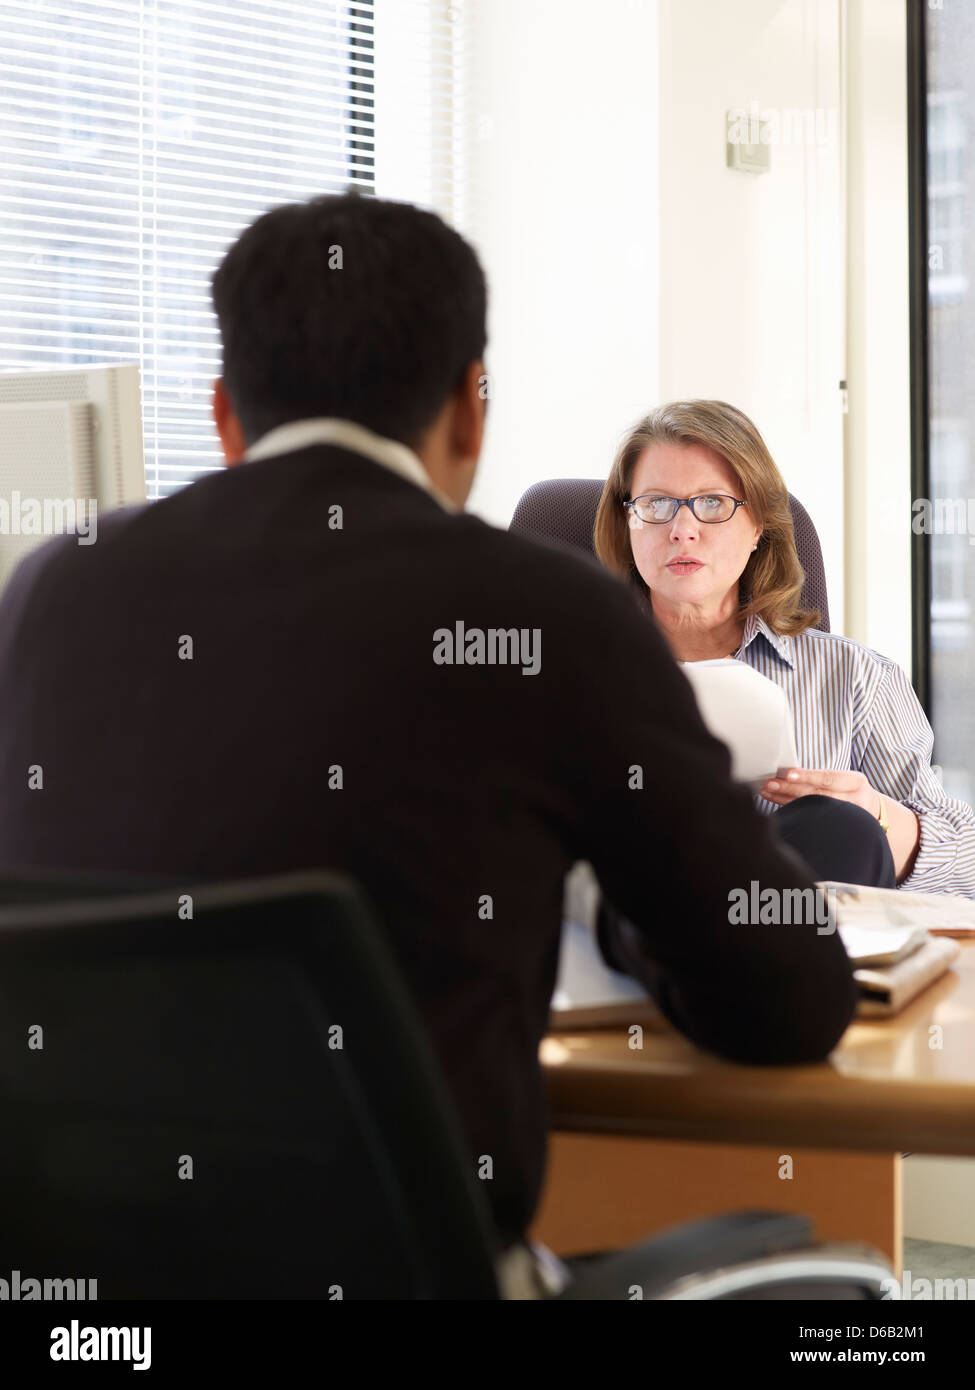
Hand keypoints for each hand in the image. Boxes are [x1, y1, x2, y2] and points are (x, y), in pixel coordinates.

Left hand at [758, 767, 880, 817]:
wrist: (875, 813)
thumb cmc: (854, 792)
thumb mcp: (849, 781)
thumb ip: (826, 777)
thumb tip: (790, 772)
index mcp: (856, 782)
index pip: (829, 778)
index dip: (809, 776)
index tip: (788, 774)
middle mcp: (853, 800)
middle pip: (818, 794)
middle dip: (791, 789)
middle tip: (770, 783)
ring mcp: (846, 817)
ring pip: (812, 807)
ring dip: (786, 799)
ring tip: (767, 792)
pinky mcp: (838, 828)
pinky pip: (811, 818)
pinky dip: (793, 809)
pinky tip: (777, 803)